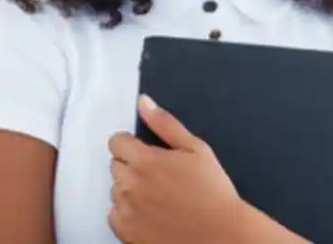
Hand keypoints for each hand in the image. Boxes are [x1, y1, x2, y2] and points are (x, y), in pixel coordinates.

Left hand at [107, 94, 247, 243]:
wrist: (217, 233)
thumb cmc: (212, 189)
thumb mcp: (196, 149)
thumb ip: (165, 124)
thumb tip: (144, 102)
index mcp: (145, 160)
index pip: (116, 142)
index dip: (131, 144)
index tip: (148, 152)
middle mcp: (129, 183)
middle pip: (116, 165)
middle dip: (133, 165)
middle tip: (161, 175)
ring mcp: (124, 208)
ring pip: (116, 189)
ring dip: (131, 188)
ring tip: (160, 195)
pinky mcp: (124, 230)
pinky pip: (115, 213)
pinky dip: (129, 211)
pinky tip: (152, 212)